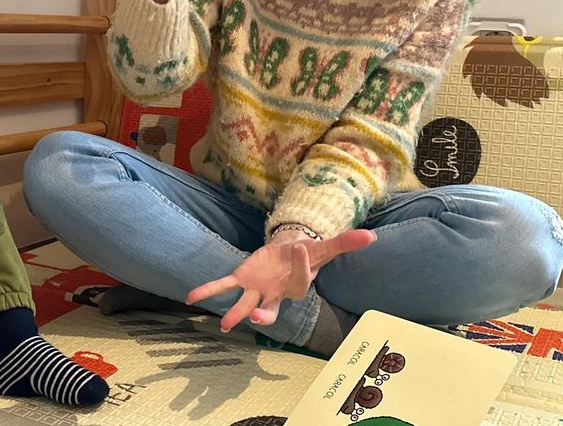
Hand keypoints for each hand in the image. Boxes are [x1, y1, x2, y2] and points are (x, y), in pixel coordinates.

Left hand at [186, 229, 375, 331]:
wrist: (289, 255)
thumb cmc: (308, 254)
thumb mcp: (326, 247)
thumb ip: (346, 243)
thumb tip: (372, 236)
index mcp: (298, 284)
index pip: (300, 281)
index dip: (302, 267)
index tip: (303, 250)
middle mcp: (276, 294)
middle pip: (272, 310)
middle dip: (264, 316)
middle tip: (256, 320)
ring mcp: (258, 290)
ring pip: (247, 304)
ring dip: (236, 313)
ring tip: (225, 325)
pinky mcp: (243, 278)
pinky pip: (224, 286)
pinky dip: (208, 290)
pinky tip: (191, 297)